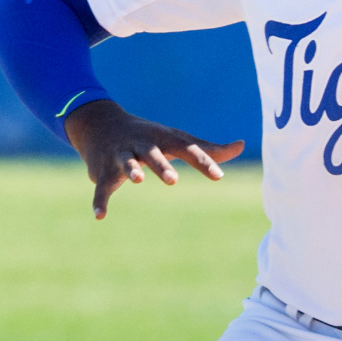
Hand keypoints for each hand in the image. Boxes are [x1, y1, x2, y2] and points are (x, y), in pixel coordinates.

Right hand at [65, 100, 243, 219]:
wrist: (101, 124)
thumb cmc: (150, 135)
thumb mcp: (178, 138)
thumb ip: (208, 148)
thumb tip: (241, 145)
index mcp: (165, 139)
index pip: (188, 150)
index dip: (203, 162)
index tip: (219, 176)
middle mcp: (143, 145)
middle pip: (154, 154)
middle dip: (162, 166)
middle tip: (173, 180)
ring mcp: (121, 156)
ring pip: (126, 163)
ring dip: (131, 170)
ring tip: (137, 180)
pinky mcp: (103, 172)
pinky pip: (101, 187)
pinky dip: (100, 200)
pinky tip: (100, 216)